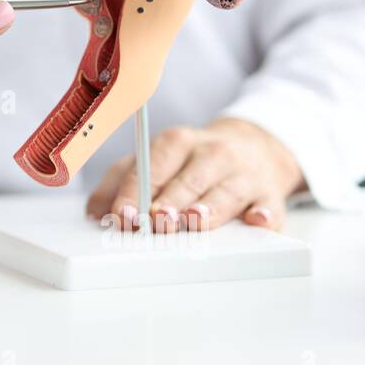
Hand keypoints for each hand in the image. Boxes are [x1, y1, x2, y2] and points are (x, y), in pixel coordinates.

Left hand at [86, 118, 304, 232]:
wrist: (254, 148)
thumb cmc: (194, 162)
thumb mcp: (155, 161)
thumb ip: (120, 182)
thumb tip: (94, 212)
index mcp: (177, 143)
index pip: (152, 167)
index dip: (135, 193)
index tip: (123, 214)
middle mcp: (212, 153)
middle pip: (188, 180)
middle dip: (170, 202)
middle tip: (156, 221)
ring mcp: (244, 174)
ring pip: (225, 192)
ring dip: (209, 208)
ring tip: (193, 220)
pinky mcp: (269, 196)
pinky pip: (269, 206)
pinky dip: (264, 215)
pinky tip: (257, 221)